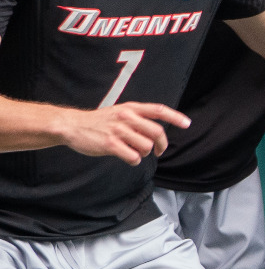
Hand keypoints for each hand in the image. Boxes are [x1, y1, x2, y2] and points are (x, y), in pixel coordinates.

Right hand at [57, 103, 189, 163]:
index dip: (175, 117)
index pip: (159, 110)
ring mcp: (118, 131)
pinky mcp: (110, 144)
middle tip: (158, 151)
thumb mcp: (120, 112)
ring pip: (146, 146)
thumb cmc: (99, 121)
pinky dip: (134, 160)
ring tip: (135, 151)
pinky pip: (133, 156)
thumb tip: (157, 131)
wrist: (73, 125)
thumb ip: (138, 118)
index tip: (187, 124)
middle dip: (162, 144)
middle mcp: (126, 117)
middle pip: (157, 132)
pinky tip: (128, 158)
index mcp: (131, 108)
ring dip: (145, 153)